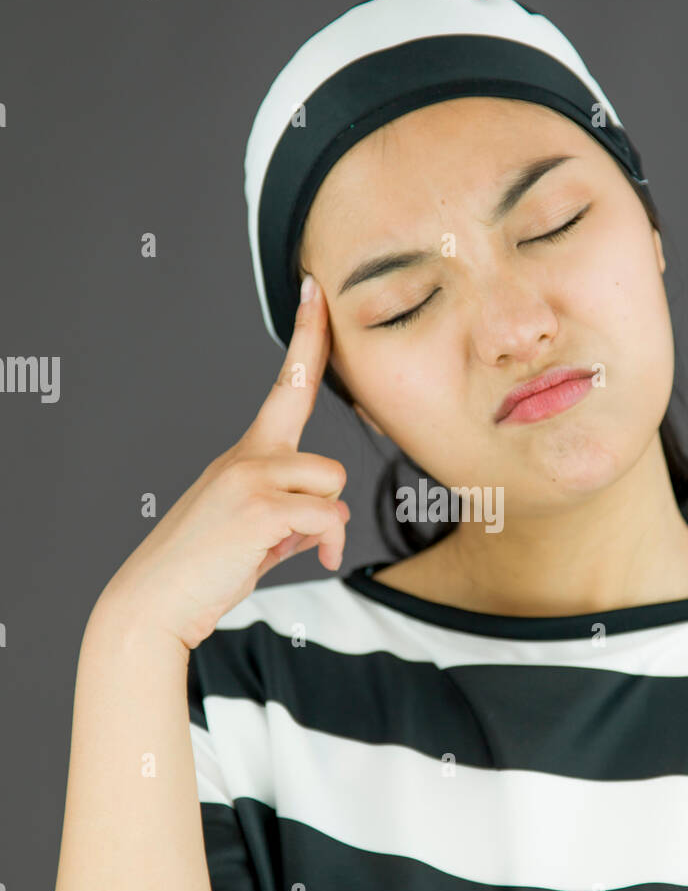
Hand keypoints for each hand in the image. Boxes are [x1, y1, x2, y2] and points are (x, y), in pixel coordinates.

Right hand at [98, 276, 350, 650]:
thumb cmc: (202, 570)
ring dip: (320, 529)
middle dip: (321, 506)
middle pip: (329, 463)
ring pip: (330, 488)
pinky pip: (326, 518)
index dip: (308, 336)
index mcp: (246, 453)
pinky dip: (322, 546)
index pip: (288, 384)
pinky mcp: (260, 508)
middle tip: (295, 535)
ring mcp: (251, 477)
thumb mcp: (255, 533)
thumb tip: (326, 526)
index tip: (317, 290)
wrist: (154, 601)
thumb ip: (291, 516)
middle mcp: (248, 456)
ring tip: (282, 552)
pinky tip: (290, 560)